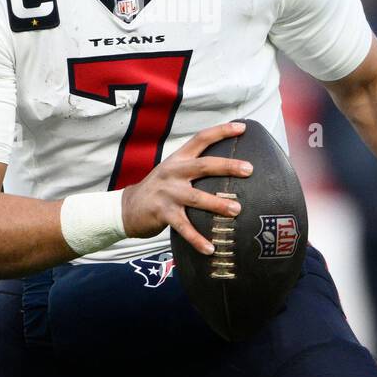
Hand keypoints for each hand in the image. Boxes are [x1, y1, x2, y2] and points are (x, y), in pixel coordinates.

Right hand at [121, 121, 252, 254]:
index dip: (221, 131)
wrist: (127, 207)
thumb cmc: (159, 189)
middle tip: (249, 169)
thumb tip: (230, 169)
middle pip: (203, 166)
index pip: (201, 139)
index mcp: (178, 159)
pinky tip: (211, 248)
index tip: (242, 127)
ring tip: (236, 210)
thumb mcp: (173, 171)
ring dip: (217, 204)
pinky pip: (184, 228)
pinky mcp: (163, 214)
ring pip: (196, 197)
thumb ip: (195, 168)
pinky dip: (197, 239)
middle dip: (227, 166)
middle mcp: (173, 172)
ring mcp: (168, 193)